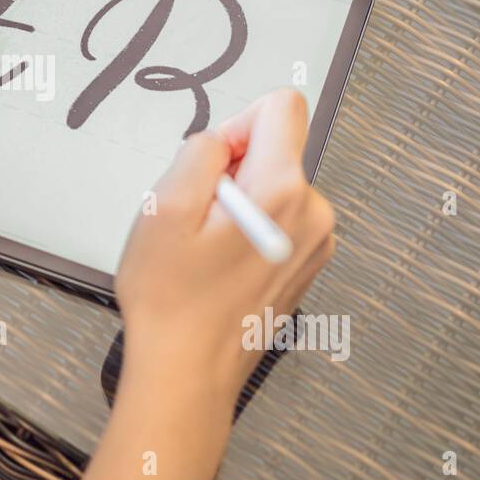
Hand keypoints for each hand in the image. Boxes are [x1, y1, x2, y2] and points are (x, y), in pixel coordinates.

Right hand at [114, 88, 336, 409]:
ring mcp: (315, 243)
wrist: (187, 373)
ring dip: (236, 203)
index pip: (282, 106)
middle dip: (231, 170)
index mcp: (283, 191)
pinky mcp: (306, 265)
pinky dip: (247, 229)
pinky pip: (278, 219)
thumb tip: (221, 141)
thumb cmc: (171, 301)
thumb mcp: (164, 205)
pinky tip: (218, 266)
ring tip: (205, 249)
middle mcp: (313, 214)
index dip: (236, 122)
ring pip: (273, 185)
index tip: (211, 164)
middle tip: (197, 221)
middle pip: (275, 149)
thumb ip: (199, 150)